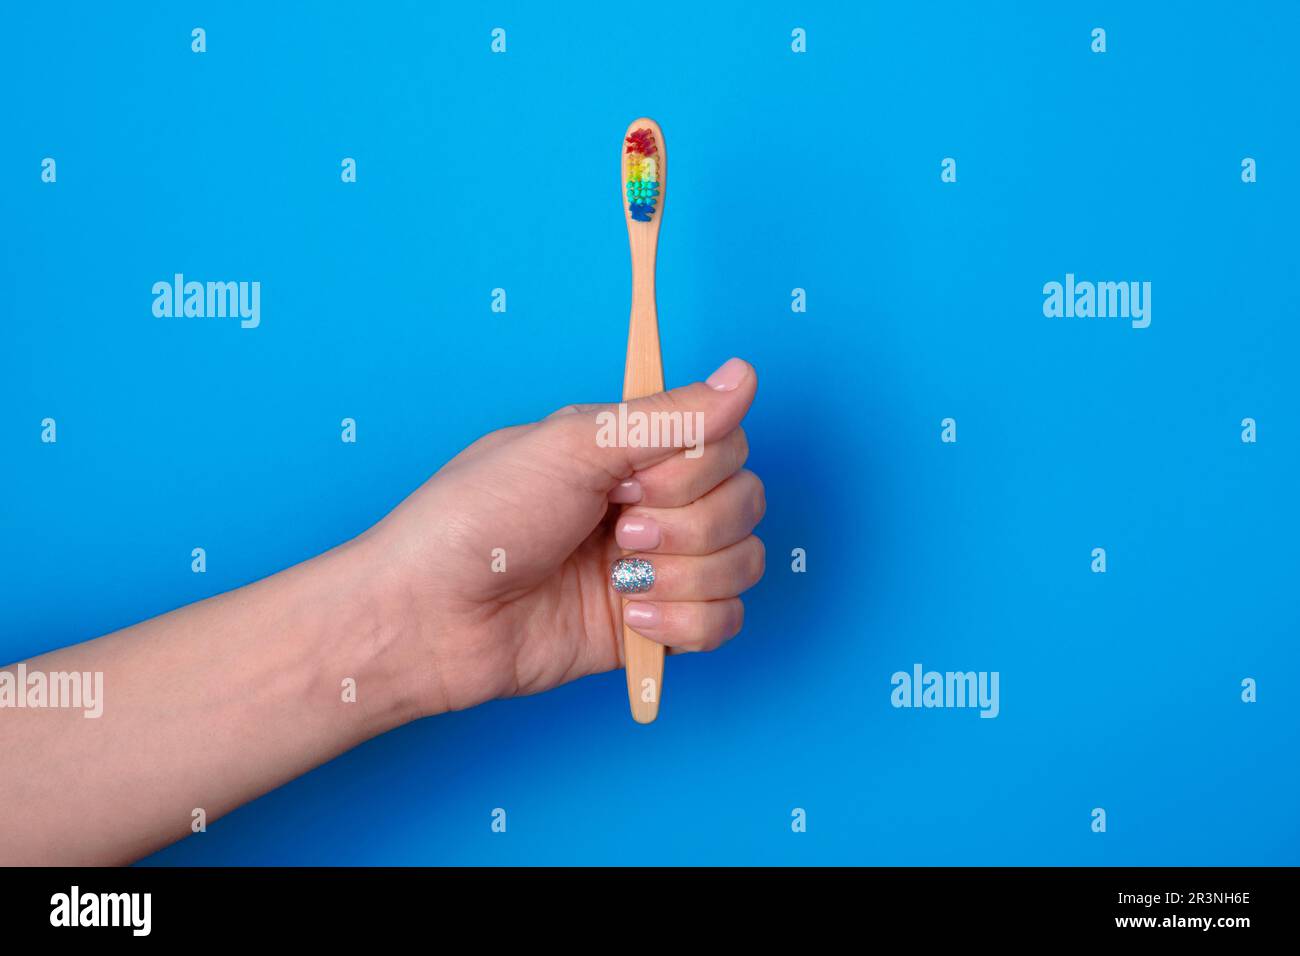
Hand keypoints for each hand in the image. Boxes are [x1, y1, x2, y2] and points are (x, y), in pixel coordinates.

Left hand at [361, 357, 763, 714]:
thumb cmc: (478, 519)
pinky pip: (724, 623)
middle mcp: (650, 504)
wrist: (430, 617)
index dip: (697, 468)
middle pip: (744, 503)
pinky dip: (686, 624)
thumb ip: (668, 416)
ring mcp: (654, 569)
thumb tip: (743, 374)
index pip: (726, 443)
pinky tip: (633, 619)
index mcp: (629, 451)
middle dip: (690, 524)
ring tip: (620, 580)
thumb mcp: (571, 447)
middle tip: (621, 531)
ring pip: (742, 564)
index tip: (630, 481)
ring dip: (687, 576)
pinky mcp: (652, 629)